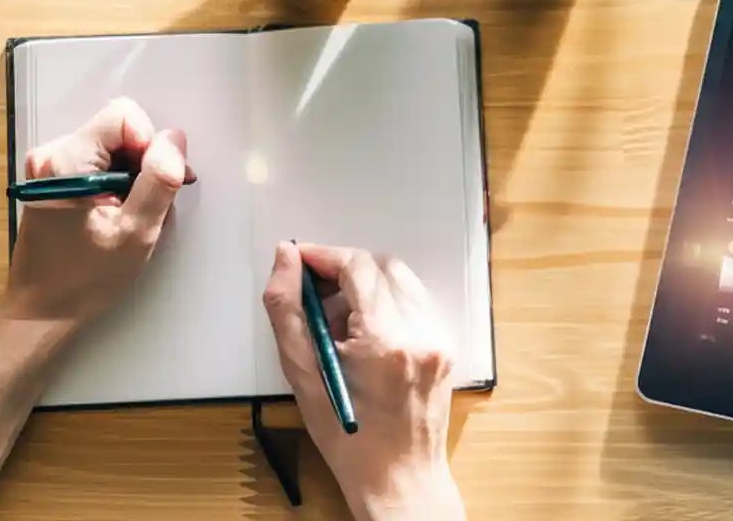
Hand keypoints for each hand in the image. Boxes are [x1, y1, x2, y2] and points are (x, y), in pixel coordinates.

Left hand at [5, 97, 192, 327]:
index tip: (157, 181)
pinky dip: (118, 182)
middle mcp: (51, 154)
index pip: (123, 116)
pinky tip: (121, 213)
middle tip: (157, 202)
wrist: (40, 312)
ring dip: (134, 174)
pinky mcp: (51, 180)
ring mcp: (48, 167)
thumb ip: (159, 181)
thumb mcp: (136, 232)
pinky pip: (97, 162)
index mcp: (67, 160)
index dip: (151, 143)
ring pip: (111, 147)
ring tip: (138, 214)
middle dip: (146, 160)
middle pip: (117, 130)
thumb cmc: (87, 278)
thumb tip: (176, 139)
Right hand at [263, 243, 464, 520]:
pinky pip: (415, 302)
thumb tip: (286, 258)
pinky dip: (387, 302)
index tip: (300, 259)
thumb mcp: (302, 374)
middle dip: (345, 269)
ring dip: (366, 285)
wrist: (397, 476)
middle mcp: (419, 331)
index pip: (357, 267)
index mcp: (383, 339)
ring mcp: (438, 337)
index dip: (325, 255)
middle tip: (314, 290)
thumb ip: (287, 309)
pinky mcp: (445, 345)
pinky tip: (365, 331)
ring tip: (337, 317)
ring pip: (401, 280)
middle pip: (382, 266)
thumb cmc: (347, 436)